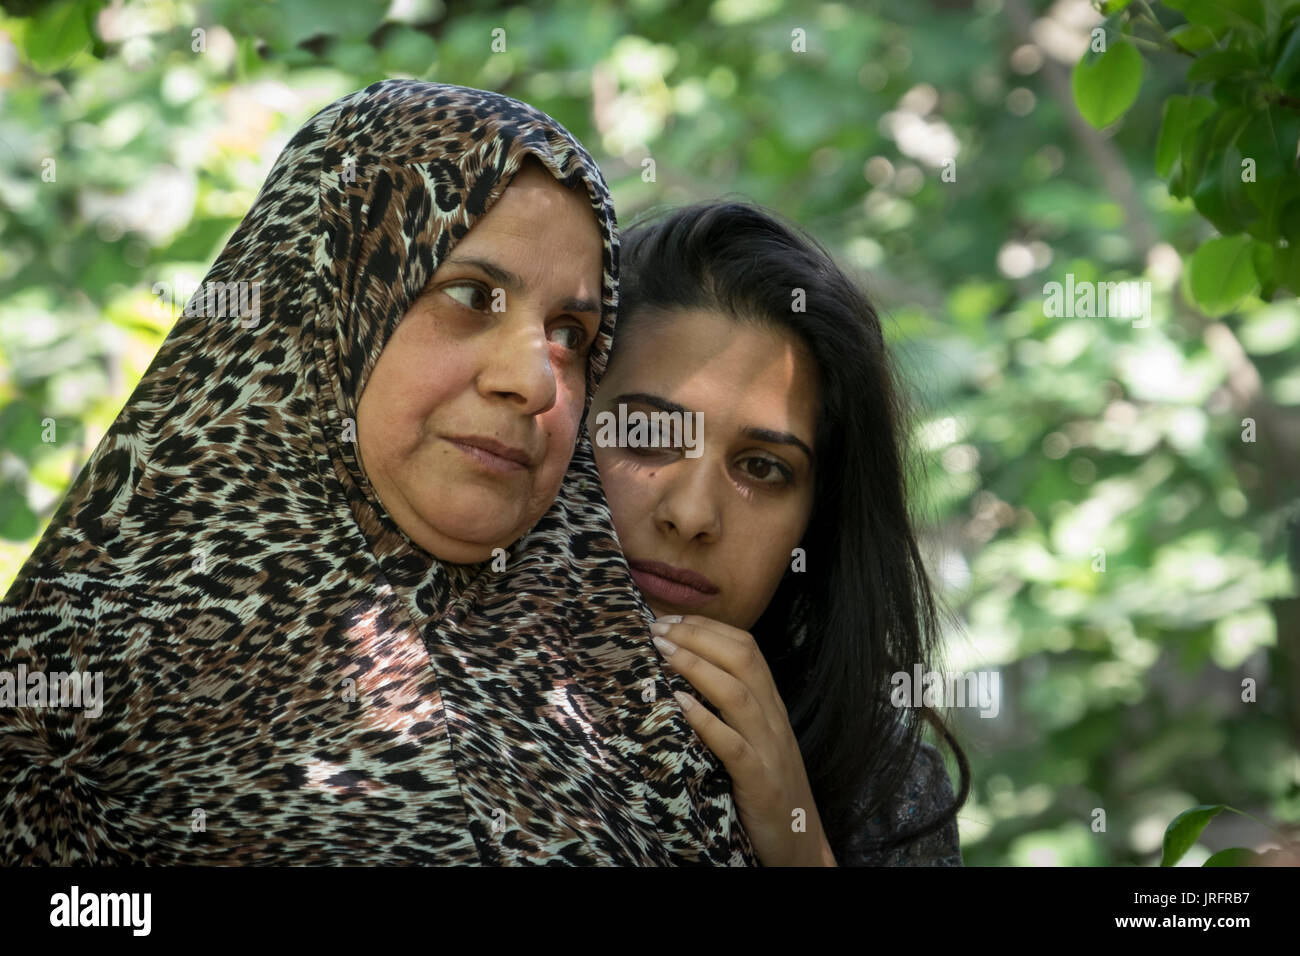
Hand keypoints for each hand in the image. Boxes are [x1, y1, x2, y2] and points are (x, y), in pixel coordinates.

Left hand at [650, 614, 836, 865]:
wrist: (801, 844)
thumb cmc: (768, 789)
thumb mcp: (754, 740)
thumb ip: (731, 710)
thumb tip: (685, 678)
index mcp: (771, 706)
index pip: (747, 648)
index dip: (708, 628)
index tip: (670, 619)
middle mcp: (773, 720)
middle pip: (743, 660)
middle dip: (699, 637)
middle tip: (658, 628)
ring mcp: (769, 750)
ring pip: (738, 694)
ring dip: (698, 667)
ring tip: (663, 652)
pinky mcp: (760, 783)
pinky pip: (734, 746)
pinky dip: (707, 722)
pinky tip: (681, 705)